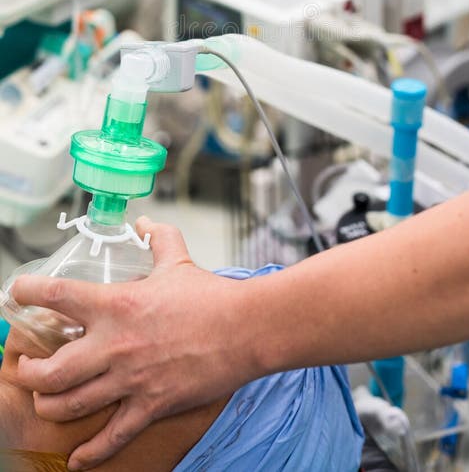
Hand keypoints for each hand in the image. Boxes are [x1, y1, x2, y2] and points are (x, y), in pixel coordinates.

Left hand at [12, 218, 258, 469]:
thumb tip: (145, 221)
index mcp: (117, 304)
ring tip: (43, 401)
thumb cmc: (211, 296)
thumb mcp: (177, 260)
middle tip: (24, 368)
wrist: (245, 329)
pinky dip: (91, 452)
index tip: (16, 294)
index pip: (57, 296)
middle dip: (29, 372)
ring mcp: (130, 379)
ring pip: (71, 403)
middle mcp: (114, 344)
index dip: (28, 294)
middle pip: (51, 370)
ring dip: (49, 405)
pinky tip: (78, 459)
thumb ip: (157, 237)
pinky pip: (112, 436)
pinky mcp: (150, 405)